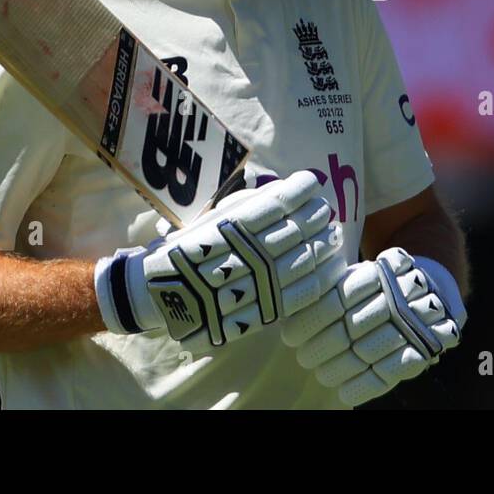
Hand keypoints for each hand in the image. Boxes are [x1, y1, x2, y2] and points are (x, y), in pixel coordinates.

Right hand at [94, 170, 345, 352]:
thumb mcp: (213, 216)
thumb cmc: (190, 248)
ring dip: (323, 244)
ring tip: (330, 234)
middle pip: (296, 230)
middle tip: (323, 210)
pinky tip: (328, 265)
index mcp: (231, 226)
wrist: (162, 294)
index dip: (301, 190)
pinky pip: (300, 294)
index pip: (279, 202)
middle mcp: (245, 254)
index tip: (311, 183)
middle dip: (315, 216)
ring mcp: (255, 284)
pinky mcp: (261, 311)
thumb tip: (288, 187)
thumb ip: (250, 202)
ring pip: (303, 260)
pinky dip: (320, 277)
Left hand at [281, 247, 465, 405]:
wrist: (428, 293)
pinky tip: (344, 394)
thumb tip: (287, 308)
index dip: (311, 320)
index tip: (289, 337)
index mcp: (376, 274)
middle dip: (322, 347)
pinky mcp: (422, 349)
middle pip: (351, 327)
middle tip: (303, 358)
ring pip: (368, 351)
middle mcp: (395, 297)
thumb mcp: (355, 276)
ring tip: (321, 375)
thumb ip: (328, 288)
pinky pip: (391, 372)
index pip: (337, 299)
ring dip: (340, 368)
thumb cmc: (376, 287)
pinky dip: (365, 386)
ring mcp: (411, 323)